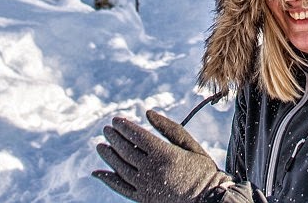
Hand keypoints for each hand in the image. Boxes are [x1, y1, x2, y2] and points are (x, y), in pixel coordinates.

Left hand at [93, 110, 230, 202]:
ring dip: (108, 156)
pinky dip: (108, 180)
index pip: (137, 137)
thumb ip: (169, 128)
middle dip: (114, 138)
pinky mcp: (144, 199)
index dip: (124, 127)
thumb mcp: (190, 144)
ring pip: (120, 168)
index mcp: (165, 154)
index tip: (116, 120)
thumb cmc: (202, 170)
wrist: (208, 199)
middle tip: (106, 129)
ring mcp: (146, 186)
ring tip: (101, 146)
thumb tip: (148, 112)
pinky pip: (121, 188)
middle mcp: (152, 170)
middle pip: (126, 151)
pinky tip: (98, 172)